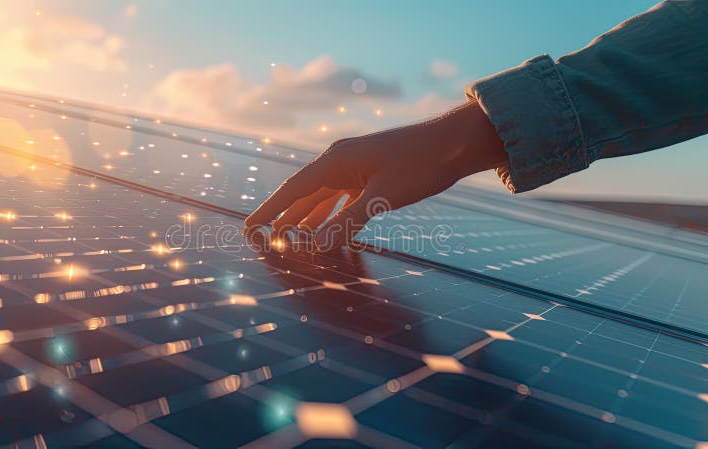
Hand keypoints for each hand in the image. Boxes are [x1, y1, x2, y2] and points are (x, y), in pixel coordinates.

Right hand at [244, 100, 506, 250]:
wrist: (456, 142)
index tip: (250, 224)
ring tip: (289, 238)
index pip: (294, 189)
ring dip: (307, 217)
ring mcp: (357, 168)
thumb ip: (347, 222)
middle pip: (304, 193)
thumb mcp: (383, 196)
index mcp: (337, 160)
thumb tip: (315, 246)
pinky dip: (332, 215)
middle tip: (263, 237)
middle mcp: (341, 161)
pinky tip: (327, 229)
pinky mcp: (372, 175)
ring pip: (323, 197)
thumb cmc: (421, 164)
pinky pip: (343, 198)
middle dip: (284, 216)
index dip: (271, 208)